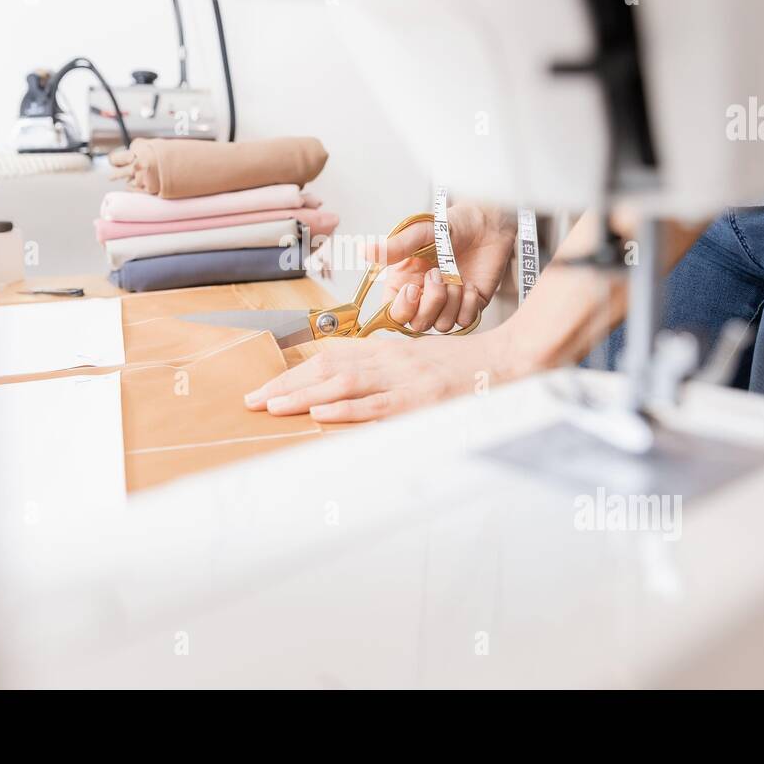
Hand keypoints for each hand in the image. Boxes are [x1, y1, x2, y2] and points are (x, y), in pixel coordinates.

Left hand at [243, 329, 517, 421]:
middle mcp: (390, 360)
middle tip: (253, 401)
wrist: (511, 362)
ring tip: (272, 407)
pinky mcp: (420, 401)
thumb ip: (385, 369)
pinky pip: (377, 405)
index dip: (295, 372)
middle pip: (327, 369)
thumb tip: (348, 384)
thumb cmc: (466, 367)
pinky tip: (321, 412)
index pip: (330, 358)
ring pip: (343, 385)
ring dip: (304, 396)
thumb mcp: (419, 360)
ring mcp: (404, 380)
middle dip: (287, 385)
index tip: (267, 387)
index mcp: (388, 350)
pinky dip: (347, 408)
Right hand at [369, 203, 515, 332]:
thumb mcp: (420, 233)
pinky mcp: (469, 307)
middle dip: (430, 302)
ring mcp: (446, 305)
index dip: (401, 310)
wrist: (485, 224)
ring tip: (456, 275)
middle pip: (417, 325)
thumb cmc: (449, 226)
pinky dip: (468, 303)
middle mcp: (423, 299)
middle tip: (438, 274)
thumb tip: (364, 251)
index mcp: (404, 284)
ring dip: (451, 300)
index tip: (412, 289)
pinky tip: (470, 283)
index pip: (393, 314)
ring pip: (441, 325)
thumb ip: (394, 247)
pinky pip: (464, 321)